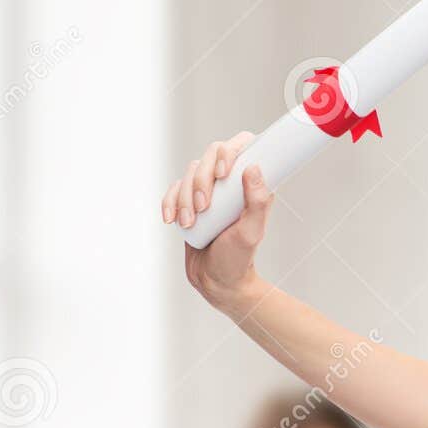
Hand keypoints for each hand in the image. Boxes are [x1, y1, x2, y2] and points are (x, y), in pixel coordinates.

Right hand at [160, 132, 272, 314]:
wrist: (216, 281)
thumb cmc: (238, 259)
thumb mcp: (251, 232)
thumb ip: (257, 202)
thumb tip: (254, 167)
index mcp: (250, 185)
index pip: (241, 147)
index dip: (229, 150)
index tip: (223, 173)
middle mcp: (230, 182)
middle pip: (210, 155)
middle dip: (201, 180)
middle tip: (204, 208)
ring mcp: (209, 190)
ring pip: (190, 173)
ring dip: (186, 198)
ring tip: (190, 224)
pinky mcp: (189, 201)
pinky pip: (174, 189)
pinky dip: (170, 202)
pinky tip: (172, 220)